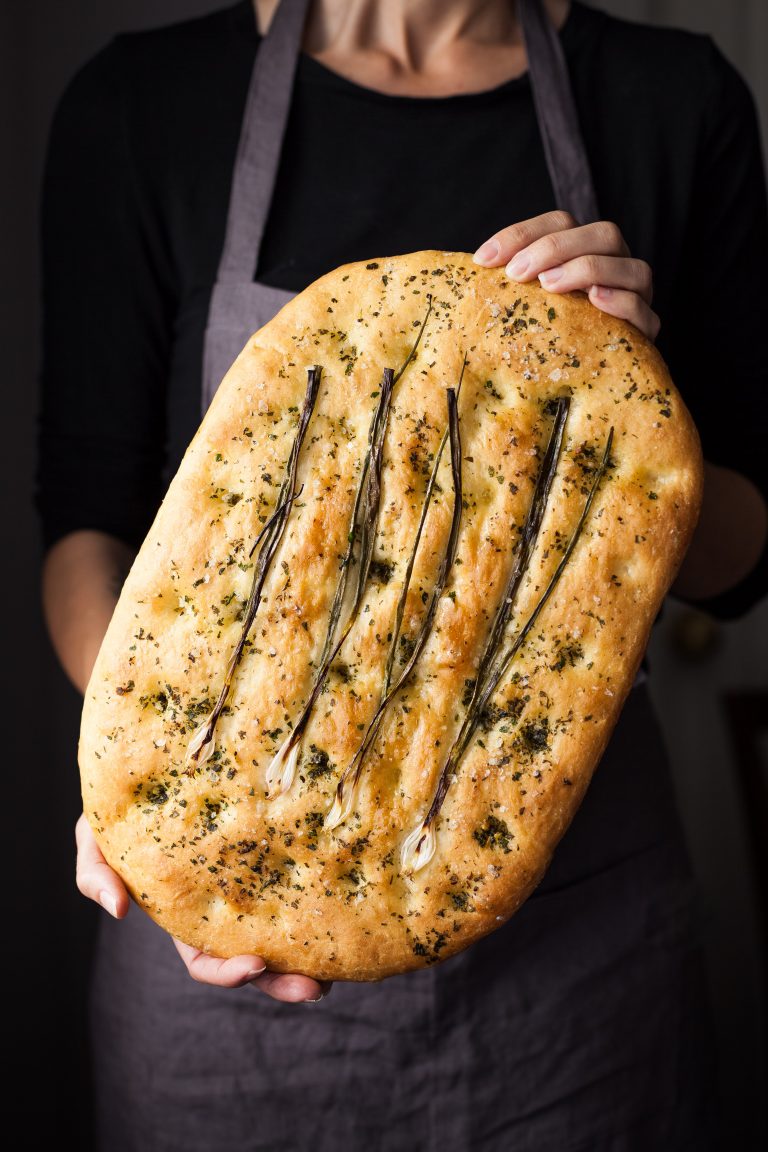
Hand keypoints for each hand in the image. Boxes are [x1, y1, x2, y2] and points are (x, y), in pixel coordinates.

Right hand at [75, 814, 330, 1002]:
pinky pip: (298, 883)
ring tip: (341, 962)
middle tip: (318, 986)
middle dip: (285, 980)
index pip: (207, 960)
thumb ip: (94, 873)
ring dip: (312, 952)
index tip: (256, 964)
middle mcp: (221, 909)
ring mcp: (251, 884)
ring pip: (284, 931)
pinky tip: (346, 898)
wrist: (150, 763)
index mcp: (182, 915)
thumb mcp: (94, 838)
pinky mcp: (274, 853)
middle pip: (256, 960)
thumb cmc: (118, 808)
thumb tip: (116, 911)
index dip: (230, 972)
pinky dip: (320, 899)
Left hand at [473, 210, 659, 341]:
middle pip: (603, 234)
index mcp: (586, 251)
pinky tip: (595, 300)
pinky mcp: (645, 331)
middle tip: (517, 274)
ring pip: (633, 267)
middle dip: (555, 248)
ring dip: (588, 269)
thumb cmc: (545, 336)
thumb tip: (471, 271)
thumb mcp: (524, 304)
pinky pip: (644, 310)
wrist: (591, 381)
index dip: (521, 234)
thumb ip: (509, 284)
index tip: (483, 260)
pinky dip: (621, 301)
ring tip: (549, 285)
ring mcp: (637, 296)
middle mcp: (617, 265)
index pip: (561, 222)